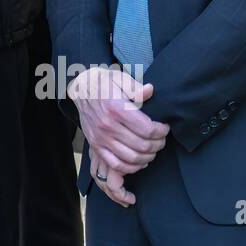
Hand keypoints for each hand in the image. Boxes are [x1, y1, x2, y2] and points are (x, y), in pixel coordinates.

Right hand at [68, 66, 168, 198]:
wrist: (81, 89)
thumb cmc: (103, 83)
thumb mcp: (119, 78)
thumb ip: (135, 86)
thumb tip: (149, 91)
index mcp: (116, 108)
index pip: (147, 129)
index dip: (161, 131)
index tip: (165, 128)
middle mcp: (108, 125)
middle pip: (142, 145)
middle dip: (157, 144)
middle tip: (162, 140)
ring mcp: (101, 138)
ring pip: (131, 157)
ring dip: (147, 157)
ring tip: (153, 150)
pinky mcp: (96, 145)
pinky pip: (116, 164)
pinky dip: (131, 167)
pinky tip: (140, 161)